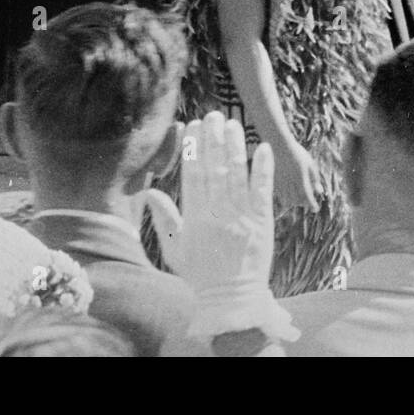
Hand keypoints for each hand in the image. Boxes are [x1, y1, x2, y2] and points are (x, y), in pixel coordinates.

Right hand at [143, 113, 273, 293]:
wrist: (231, 299)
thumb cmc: (200, 274)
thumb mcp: (174, 250)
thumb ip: (164, 219)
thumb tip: (150, 192)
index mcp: (195, 220)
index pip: (192, 176)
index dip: (192, 149)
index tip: (192, 127)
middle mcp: (217, 215)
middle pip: (214, 170)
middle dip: (213, 140)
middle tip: (213, 115)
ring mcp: (241, 218)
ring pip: (237, 176)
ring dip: (235, 147)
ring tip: (233, 123)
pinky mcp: (262, 222)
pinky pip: (262, 191)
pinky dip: (263, 168)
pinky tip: (262, 147)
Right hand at [271, 136, 320, 210]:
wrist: (278, 146)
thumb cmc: (297, 153)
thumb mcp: (310, 164)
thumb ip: (315, 178)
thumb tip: (320, 191)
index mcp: (301, 180)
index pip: (308, 198)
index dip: (312, 205)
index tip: (316, 209)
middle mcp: (290, 185)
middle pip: (298, 202)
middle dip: (304, 203)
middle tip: (308, 200)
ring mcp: (281, 185)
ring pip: (288, 201)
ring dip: (295, 201)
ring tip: (299, 196)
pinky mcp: (273, 184)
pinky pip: (281, 196)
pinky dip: (286, 197)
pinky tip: (289, 191)